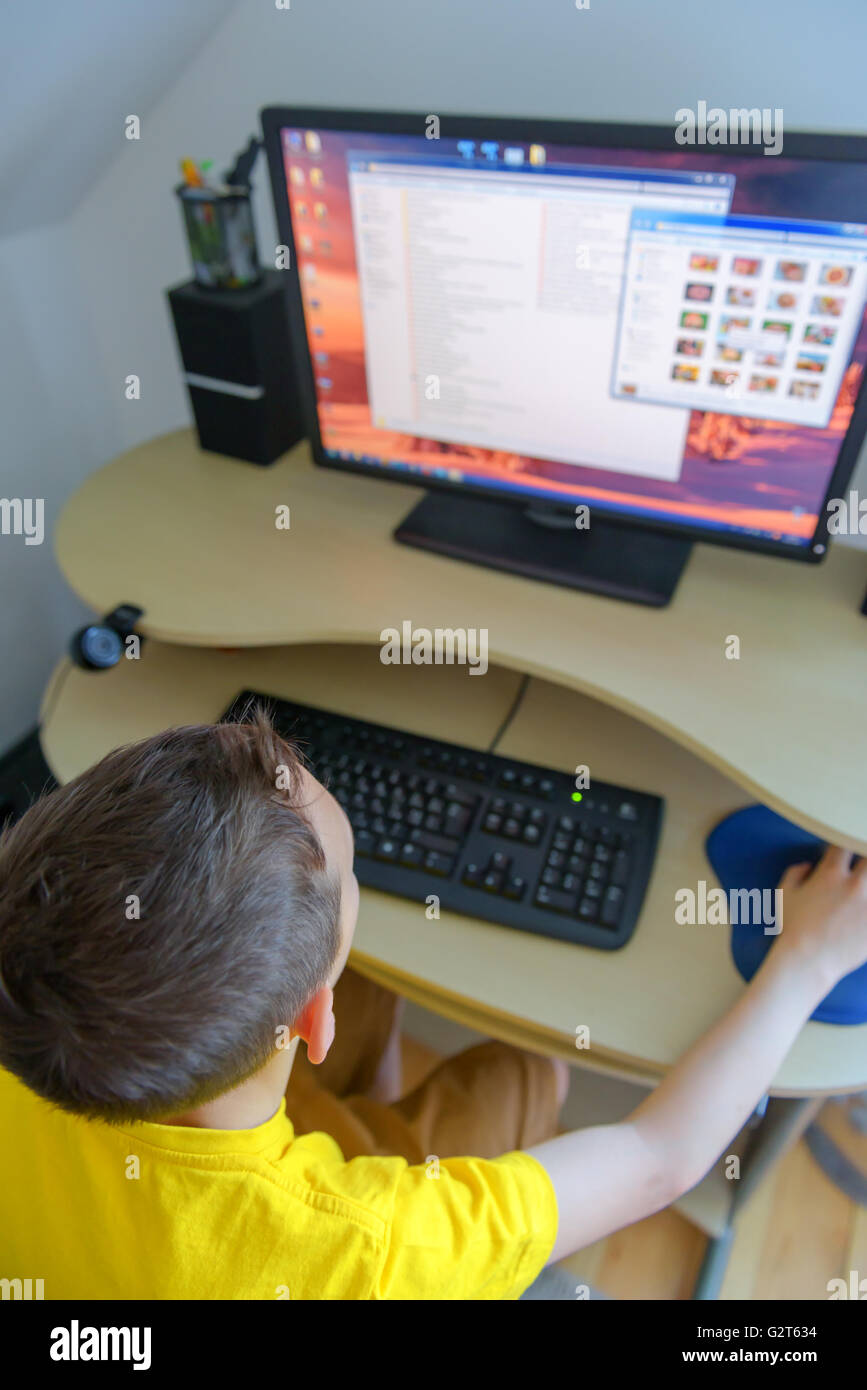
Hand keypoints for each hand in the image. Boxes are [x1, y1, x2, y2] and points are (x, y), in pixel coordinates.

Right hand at [773, 847, 866, 988]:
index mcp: (830, 874)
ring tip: (864, 890)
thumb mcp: (784, 896)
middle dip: (865, 859)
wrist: (807, 962)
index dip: (844, 846)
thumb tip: (806, 866)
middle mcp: (854, 885)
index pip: (844, 846)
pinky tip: (865, 913)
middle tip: (860, 871)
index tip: (843, 854)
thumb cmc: (793, 929)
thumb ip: (795, 874)